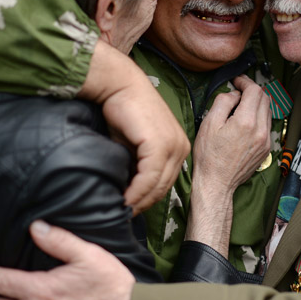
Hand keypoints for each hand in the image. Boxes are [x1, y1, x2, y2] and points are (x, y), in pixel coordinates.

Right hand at [80, 41, 189, 213]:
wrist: (119, 85)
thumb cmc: (124, 111)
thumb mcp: (135, 144)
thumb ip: (139, 165)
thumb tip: (131, 189)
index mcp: (179, 146)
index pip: (166, 182)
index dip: (148, 198)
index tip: (131, 209)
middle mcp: (181, 146)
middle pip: (163, 187)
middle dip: (143, 203)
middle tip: (124, 214)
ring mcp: (172, 145)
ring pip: (156, 185)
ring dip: (138, 201)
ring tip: (121, 209)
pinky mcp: (159, 144)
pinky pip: (147, 177)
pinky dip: (134, 191)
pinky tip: (123, 198)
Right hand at [187, 76, 271, 253]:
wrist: (216, 183)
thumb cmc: (209, 156)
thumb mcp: (209, 123)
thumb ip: (223, 102)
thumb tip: (234, 94)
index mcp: (246, 122)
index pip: (255, 90)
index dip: (245, 82)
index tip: (236, 82)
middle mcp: (261, 130)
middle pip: (265, 98)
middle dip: (252, 91)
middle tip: (238, 91)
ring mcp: (266, 141)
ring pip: (268, 111)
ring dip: (256, 104)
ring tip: (240, 107)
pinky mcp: (266, 149)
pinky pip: (266, 125)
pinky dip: (258, 118)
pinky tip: (244, 123)